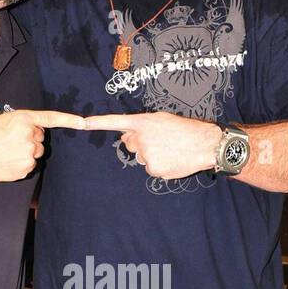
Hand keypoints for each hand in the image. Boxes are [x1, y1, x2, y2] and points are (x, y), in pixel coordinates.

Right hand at [0, 108, 85, 182]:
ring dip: (28, 151)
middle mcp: (29, 134)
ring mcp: (29, 152)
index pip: (51, 118)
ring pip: (38, 152)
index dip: (70, 120)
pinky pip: (32, 164)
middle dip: (31, 139)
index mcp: (24, 119)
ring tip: (9, 151)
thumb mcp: (5, 120)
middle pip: (41, 138)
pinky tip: (10, 160)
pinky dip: (24, 163)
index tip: (84, 122)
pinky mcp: (27, 167)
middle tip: (12, 141)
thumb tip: (38, 131)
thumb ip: (25, 122)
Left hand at [84, 111, 219, 178]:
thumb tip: (128, 137)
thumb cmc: (186, 130)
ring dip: (151, 154)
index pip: (115, 121)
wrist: (205, 144)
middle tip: (160, 140)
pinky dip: (159, 165)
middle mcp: (141, 138)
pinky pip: (150, 168)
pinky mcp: (153, 169)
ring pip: (141, 157)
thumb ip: (143, 125)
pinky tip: (172, 159)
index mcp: (143, 122)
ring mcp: (146, 155)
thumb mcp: (163, 119)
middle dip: (140, 143)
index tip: (82, 122)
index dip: (97, 123)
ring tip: (170, 149)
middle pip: (129, 143)